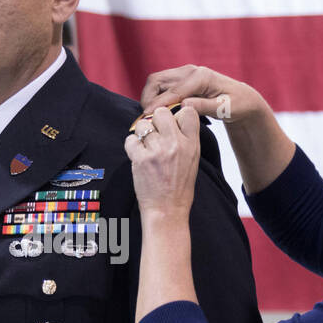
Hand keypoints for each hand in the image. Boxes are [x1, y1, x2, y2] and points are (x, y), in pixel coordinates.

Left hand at [124, 105, 199, 219]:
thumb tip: (174, 121)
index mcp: (192, 144)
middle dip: (155, 121)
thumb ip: (186, 139)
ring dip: (141, 134)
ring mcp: (157, 151)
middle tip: (155, 135)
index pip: (188, 111)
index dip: (177, 115)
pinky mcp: (141, 159)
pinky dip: (131, 147)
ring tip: (145, 147)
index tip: (172, 124)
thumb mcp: (192, 160)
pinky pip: (130, 140)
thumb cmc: (179, 188)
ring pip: (142, 125)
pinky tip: (138, 156)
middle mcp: (176, 144)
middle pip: (162, 112)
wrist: (167, 210)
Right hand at [140, 64, 276, 131]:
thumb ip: (205, 106)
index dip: (158, 104)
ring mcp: (184, 74)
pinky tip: (157, 113)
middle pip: (157, 80)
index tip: (146, 116)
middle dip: (148, 98)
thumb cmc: (237, 105)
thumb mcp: (225, 109)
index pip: (172, 91)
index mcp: (201, 77)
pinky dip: (155, 97)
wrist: (242, 98)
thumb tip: (184, 105)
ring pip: (156, 82)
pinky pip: (161, 86)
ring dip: (149, 98)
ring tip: (150, 117)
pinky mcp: (181, 79)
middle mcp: (190, 71)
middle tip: (146, 119)